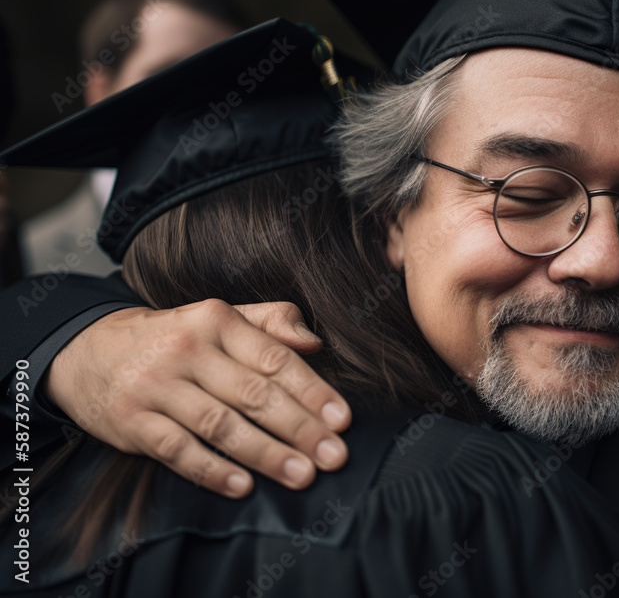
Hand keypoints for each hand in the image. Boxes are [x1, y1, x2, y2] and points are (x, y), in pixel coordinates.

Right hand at [47, 299, 351, 497]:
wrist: (90, 350)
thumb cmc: (177, 338)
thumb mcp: (221, 317)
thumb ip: (272, 322)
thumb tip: (315, 344)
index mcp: (216, 320)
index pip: (274, 359)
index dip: (312, 391)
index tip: (342, 420)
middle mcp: (186, 350)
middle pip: (253, 394)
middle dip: (299, 428)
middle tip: (333, 456)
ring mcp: (156, 387)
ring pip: (220, 425)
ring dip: (265, 454)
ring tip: (302, 475)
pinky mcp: (131, 421)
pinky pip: (177, 450)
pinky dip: (211, 470)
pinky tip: (243, 487)